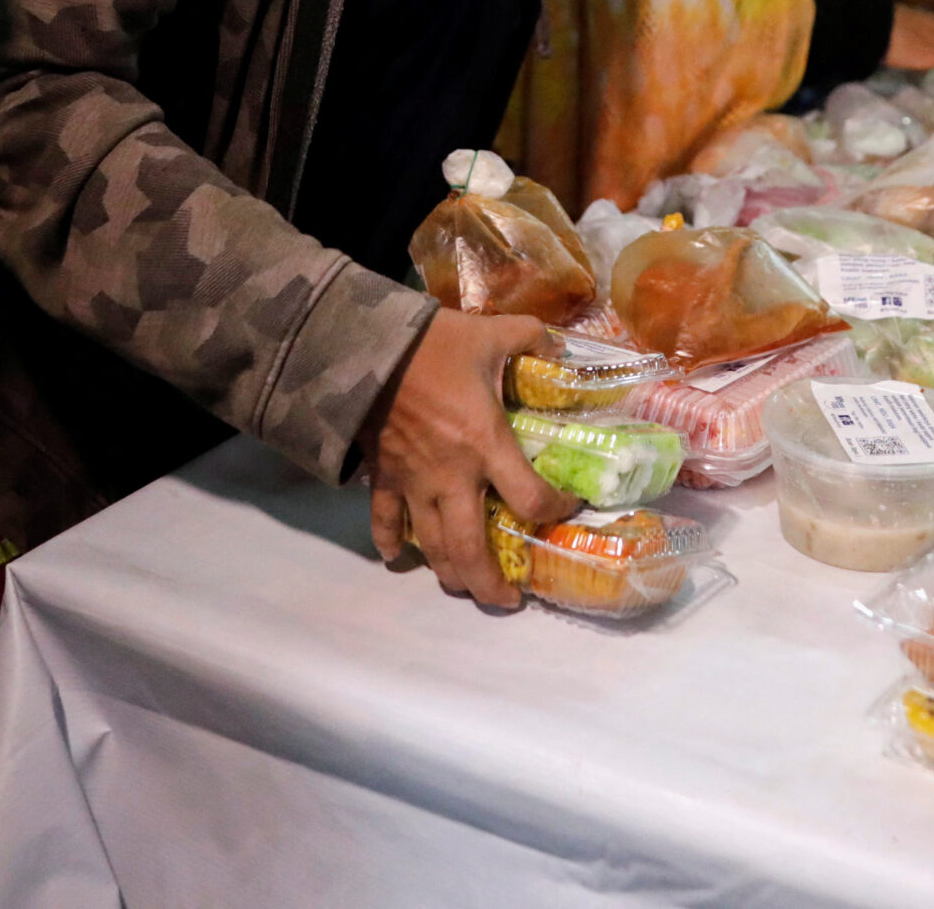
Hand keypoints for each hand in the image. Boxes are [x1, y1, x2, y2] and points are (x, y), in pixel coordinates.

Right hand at [360, 310, 576, 605]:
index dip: (556, 510)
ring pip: (430, 545)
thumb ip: (532, 338)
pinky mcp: (382, 476)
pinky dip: (389, 542)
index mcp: (486, 444)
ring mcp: (412, 481)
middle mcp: (452, 476)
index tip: (569, 507)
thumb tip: (559, 347)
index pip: (530, 498)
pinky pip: (383, 520)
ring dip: (449, 573)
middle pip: (470, 548)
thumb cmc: (434, 343)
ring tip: (466, 587)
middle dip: (489, 584)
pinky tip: (398, 558)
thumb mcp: (493, 333)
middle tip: (508, 600)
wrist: (365, 346)